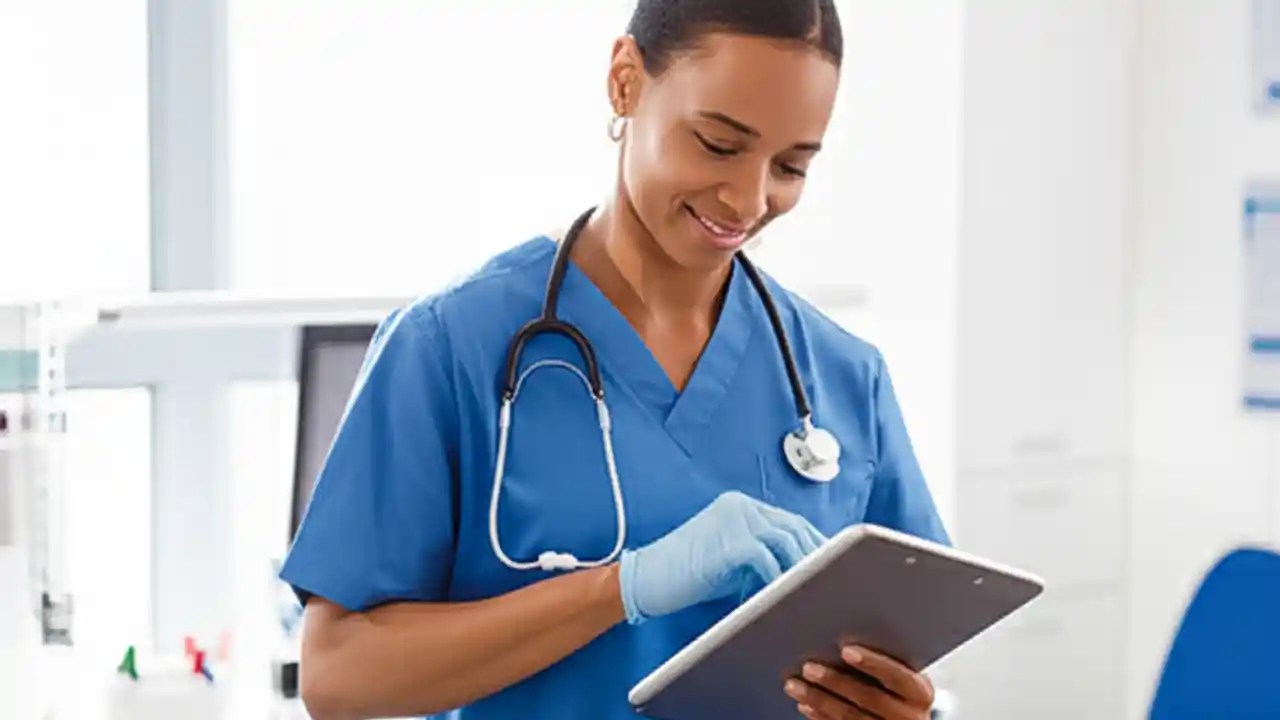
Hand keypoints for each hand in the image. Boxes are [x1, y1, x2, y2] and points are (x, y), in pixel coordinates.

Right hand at [617, 491, 825, 623]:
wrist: (645, 579)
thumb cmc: (688, 575)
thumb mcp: (731, 558)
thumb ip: (761, 554)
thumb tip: (800, 570)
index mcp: (741, 506)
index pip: (789, 521)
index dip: (813, 543)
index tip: (833, 564)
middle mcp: (741, 506)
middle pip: (794, 527)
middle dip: (815, 555)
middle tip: (835, 580)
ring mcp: (735, 520)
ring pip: (785, 541)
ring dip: (801, 567)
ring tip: (815, 591)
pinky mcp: (729, 541)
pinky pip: (766, 560)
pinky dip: (777, 579)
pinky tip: (782, 598)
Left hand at [784, 645, 933, 719]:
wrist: (904, 719)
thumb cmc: (898, 686)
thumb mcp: (902, 671)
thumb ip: (883, 656)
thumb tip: (842, 633)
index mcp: (920, 692)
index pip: (897, 676)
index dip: (872, 662)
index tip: (846, 650)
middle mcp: (909, 716)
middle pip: (868, 697)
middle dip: (835, 681)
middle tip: (808, 666)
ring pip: (850, 717)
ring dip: (818, 699)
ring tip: (795, 684)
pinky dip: (820, 716)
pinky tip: (805, 703)